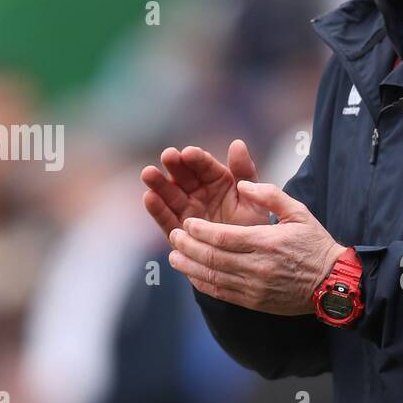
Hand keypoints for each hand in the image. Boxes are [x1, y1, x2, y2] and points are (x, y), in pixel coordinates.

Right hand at [141, 139, 267, 239]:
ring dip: (159, 184)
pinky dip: (158, 210)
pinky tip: (149, 197)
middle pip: (184, 177)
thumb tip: (238, 143)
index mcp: (218, 181)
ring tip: (149, 173)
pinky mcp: (179, 231)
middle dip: (174, 166)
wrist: (249, 259)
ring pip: (170, 195)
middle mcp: (199, 193)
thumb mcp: (253, 198)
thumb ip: (245, 172)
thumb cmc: (253, 226)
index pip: (205, 166)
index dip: (196, 159)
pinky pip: (167, 220)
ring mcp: (187, 212)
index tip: (189, 153)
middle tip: (167, 156)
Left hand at [167, 180, 347, 314]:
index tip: (187, 223)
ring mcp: (254, 287)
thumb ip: (270, 194)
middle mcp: (258, 266)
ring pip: (213, 277)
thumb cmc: (315, 244)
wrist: (332, 284)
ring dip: (189, 267)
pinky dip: (203, 284)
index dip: (199, 231)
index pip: (223, 237)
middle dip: (188, 247)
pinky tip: (192, 274)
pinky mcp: (254, 301)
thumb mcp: (299, 212)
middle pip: (212, 257)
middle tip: (174, 237)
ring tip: (174, 257)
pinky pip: (221, 293)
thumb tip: (242, 185)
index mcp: (267, 242)